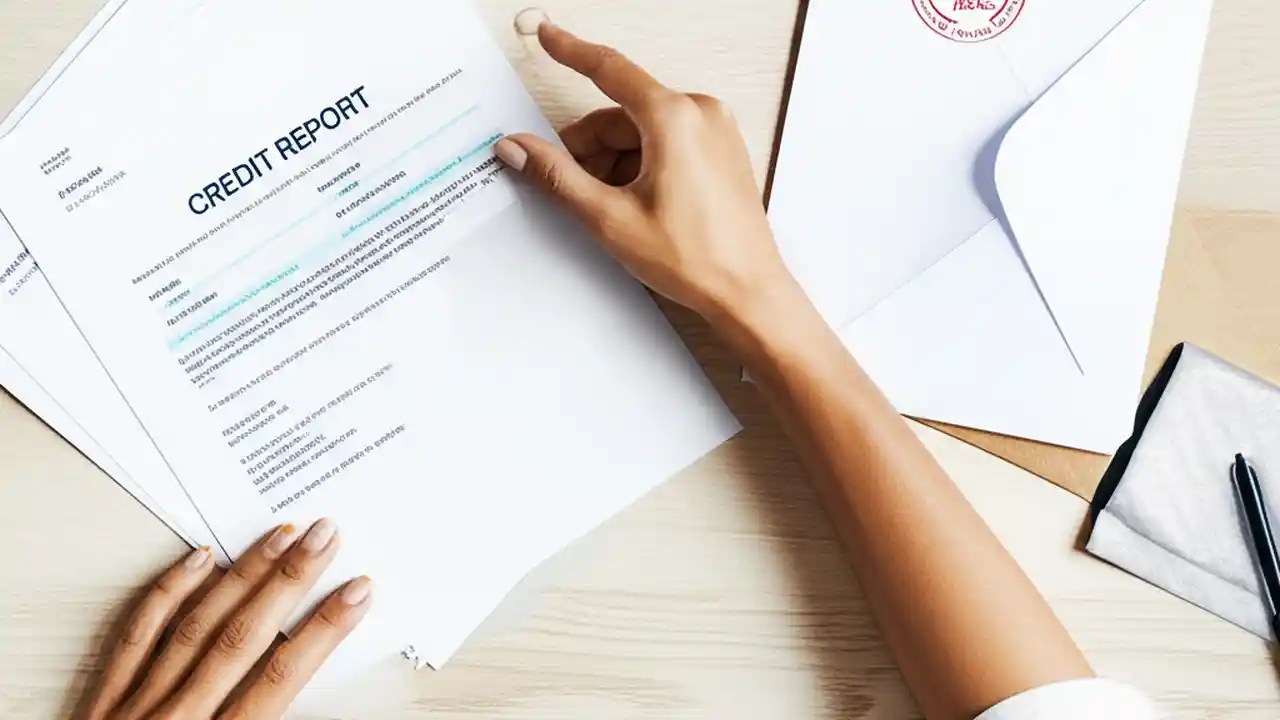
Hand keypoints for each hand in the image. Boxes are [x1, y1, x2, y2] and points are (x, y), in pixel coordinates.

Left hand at [83, 520, 370, 719]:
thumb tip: (318, 710)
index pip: (283, 677)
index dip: (325, 630)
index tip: (357, 592)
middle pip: (244, 637)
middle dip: (291, 582)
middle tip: (326, 538)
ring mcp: (136, 707)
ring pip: (198, 624)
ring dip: (244, 574)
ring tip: (279, 536)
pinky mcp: (102, 701)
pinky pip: (138, 634)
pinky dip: (170, 592)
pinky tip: (199, 559)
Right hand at [494, 22, 796, 324]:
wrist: (748, 291)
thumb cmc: (695, 258)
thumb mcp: (610, 217)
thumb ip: (557, 176)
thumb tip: (517, 148)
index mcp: (674, 117)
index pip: (609, 69)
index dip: (570, 51)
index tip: (547, 36)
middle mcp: (701, 113)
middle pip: (620, 113)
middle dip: (589, 148)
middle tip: (569, 188)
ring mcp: (715, 131)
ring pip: (641, 131)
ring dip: (613, 162)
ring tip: (610, 209)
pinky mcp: (721, 151)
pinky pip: (667, 143)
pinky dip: (640, 165)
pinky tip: (633, 203)